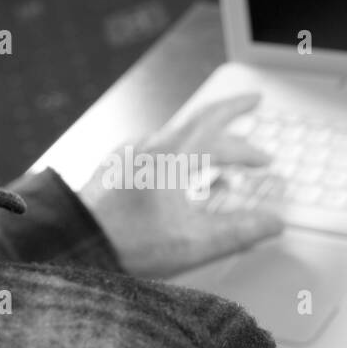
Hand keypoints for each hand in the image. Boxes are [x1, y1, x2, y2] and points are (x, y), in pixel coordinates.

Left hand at [77, 93, 283, 277]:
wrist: (73, 247)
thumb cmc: (124, 244)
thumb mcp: (193, 242)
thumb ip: (239, 232)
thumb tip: (274, 223)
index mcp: (169, 155)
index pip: (212, 119)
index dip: (237, 109)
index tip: (255, 101)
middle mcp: (147, 149)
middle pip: (198, 135)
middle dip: (232, 146)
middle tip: (257, 157)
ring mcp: (127, 159)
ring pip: (177, 147)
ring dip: (206, 158)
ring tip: (226, 178)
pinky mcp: (114, 174)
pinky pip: (157, 159)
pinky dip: (181, 168)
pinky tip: (184, 191)